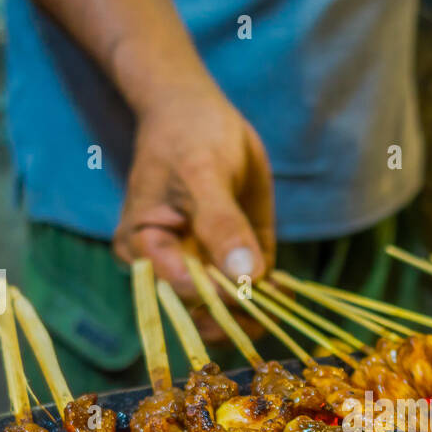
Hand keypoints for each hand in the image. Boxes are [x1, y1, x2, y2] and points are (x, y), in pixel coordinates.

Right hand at [113, 92, 274, 303]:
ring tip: (280, 304)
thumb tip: (245, 276)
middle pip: (199, 313)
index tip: (248, 290)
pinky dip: (269, 299)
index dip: (215, 298)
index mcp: (144, 249)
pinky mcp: (233, 261)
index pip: (179, 290)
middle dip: (235, 317)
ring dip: (255, 316)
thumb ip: (222, 225)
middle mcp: (169, 266)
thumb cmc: (188, 137)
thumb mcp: (204, 174)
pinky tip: (286, 294)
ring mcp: (202, 266)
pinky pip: (250, 291)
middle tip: (267, 310)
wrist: (197, 113)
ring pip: (225, 312)